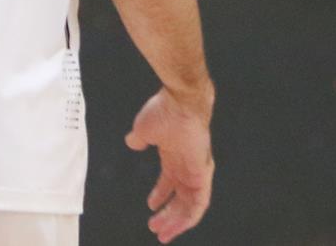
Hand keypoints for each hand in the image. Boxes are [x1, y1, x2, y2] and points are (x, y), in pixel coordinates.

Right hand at [125, 86, 214, 242]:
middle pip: (180, 198)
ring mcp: (196, 170)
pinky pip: (200, 202)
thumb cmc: (165, 110)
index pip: (170, 182)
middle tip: (156, 228)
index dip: (160, 196)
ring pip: (190, 205)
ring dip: (177, 221)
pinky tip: (180, 226)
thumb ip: (139, 138)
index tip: (151, 208)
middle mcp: (187, 165)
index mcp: (174, 155)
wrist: (180, 102)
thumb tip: (132, 141)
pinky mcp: (202, 174)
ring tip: (163, 234)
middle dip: (167, 215)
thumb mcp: (143, 129)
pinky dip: (191, 217)